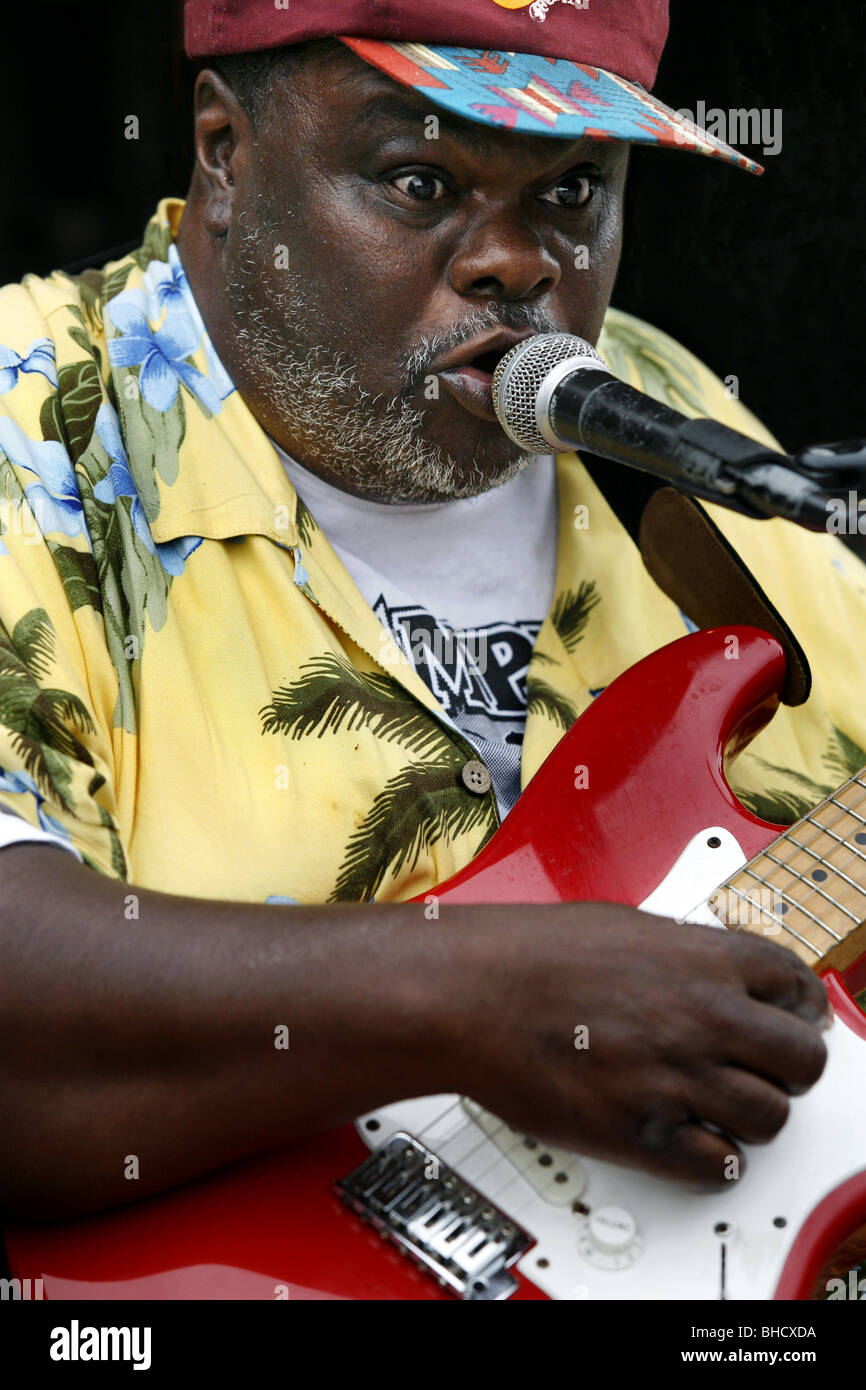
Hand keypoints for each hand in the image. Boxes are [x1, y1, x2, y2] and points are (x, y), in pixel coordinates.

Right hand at [454, 902, 828, 1185]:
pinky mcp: (641, 1131)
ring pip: (769, 1117)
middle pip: (802, 1060)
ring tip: (718, 1106)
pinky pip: (716, 1164)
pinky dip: (711, 1158)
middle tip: (762, 1068)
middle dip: (787, 1067)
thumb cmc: (527, 954)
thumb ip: (683, 953)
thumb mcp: (624, 925)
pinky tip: (689, 1139)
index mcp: (701, 958)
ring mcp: (675, 1076)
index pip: (796, 986)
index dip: (798, 1008)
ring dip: (750, 1115)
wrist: (469, 993)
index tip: (791, 1019)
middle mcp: (701, 1017)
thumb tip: (711, 974)